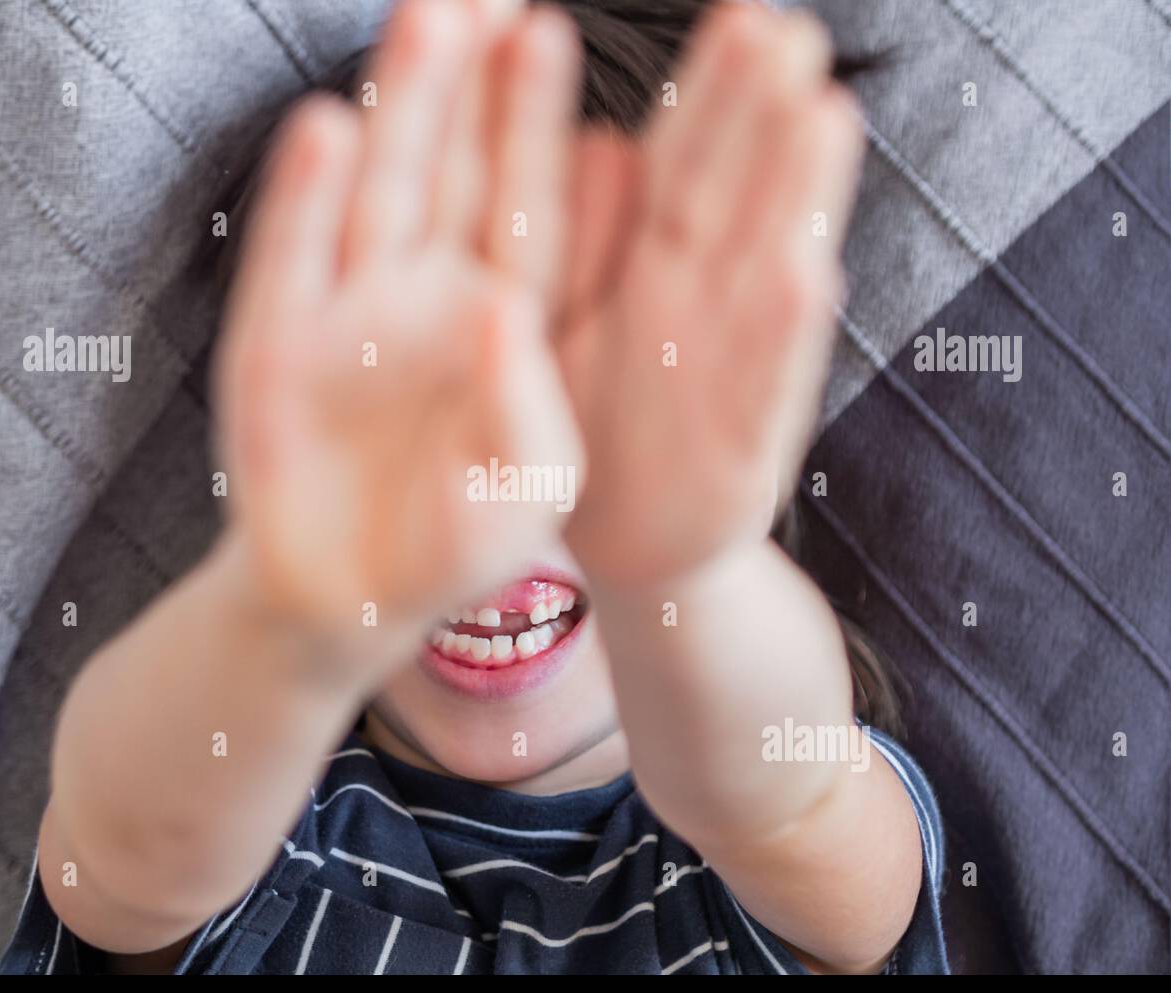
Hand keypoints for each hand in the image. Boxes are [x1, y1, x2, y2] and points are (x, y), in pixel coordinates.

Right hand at [213, 0, 584, 672]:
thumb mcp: (528, 491)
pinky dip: (305, 202)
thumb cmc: (458, 549)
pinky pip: (294, 262)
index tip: (555, 39)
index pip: (531, 212)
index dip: (541, 129)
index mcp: (505, 324)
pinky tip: (325, 130)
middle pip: (454, 173)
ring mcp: (350, 312)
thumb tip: (499, 303)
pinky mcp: (277, 343)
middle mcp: (428, 299)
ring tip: (425, 17)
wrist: (349, 603)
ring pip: (378, 192)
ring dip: (398, 110)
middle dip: (470, 84)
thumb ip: (527, 404)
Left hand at [556, 4, 863, 586]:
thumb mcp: (563, 329)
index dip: (709, 99)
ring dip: (793, 202)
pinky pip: (761, 388)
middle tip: (791, 32)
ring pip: (760, 277)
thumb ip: (581, 243)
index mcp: (643, 270)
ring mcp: (723, 374)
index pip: (678, 167)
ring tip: (824, 115)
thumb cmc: (595, 425)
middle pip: (729, 202)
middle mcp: (693, 308)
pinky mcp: (743, 453)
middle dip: (759, 120)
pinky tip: (809, 275)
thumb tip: (603, 141)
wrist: (631, 546)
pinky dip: (782, 340)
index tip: (742, 17)